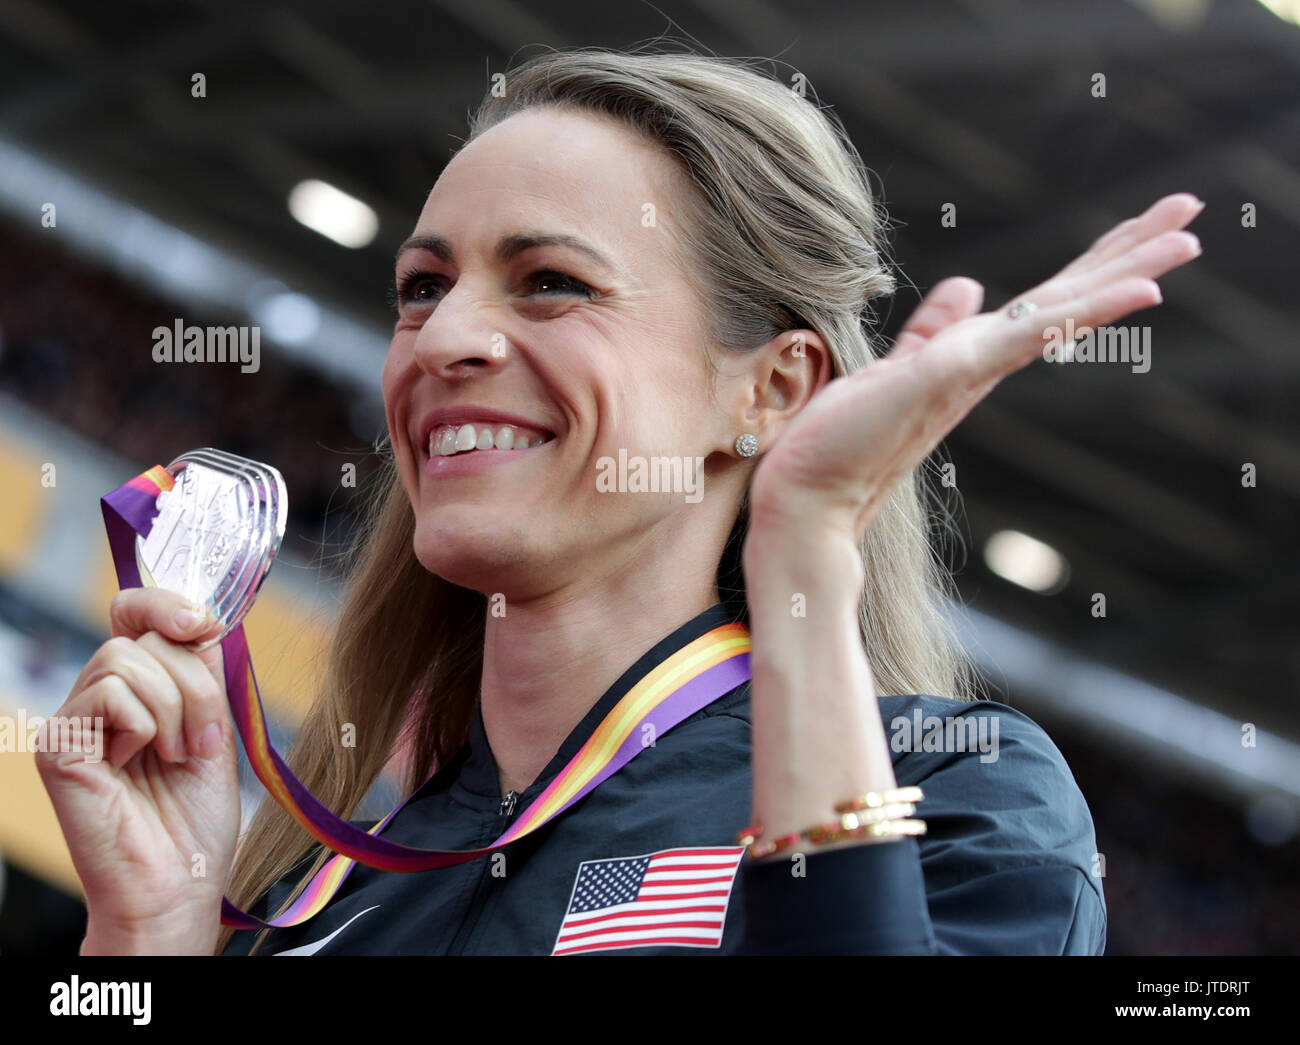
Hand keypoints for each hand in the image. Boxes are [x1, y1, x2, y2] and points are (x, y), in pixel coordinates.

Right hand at [34, 587, 240, 954]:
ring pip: (126, 660)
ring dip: (176, 709)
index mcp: (135, 692)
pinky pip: (110, 694)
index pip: (131, 615)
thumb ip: (202, 674)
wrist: (179, 884)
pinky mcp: (57, 746)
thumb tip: (200, 616)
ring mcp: (73, 722)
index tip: (202, 621)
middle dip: (194, 686)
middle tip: (201, 742)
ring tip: (176, 758)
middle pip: (143, 639)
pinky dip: (145, 726)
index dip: (163, 604)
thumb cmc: (195, 820)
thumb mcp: (214, 729)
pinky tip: (138, 764)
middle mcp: (97, 701)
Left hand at [745, 192, 1203, 543]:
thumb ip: (934, 329)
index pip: (1044, 299)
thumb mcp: (896, 367)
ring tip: (1187, 237)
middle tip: (1192, 211)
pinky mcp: (951, 376)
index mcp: (972, 355)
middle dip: (1130, 253)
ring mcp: (973, 372)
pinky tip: (1135, 289)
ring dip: (1127, 271)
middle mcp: (984, 365)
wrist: (808, 497)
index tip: (1144, 225)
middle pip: (1068, 298)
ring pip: (1063, 310)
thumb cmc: (842, 440)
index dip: (1094, 261)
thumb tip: (969, 286)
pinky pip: (1027, 334)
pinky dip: (1081, 310)